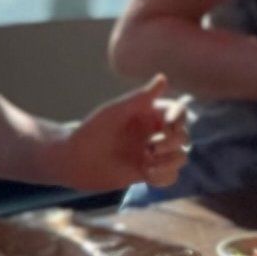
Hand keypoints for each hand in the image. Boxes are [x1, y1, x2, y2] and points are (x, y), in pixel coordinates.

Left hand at [56, 75, 190, 190]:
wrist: (73, 160)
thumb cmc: (91, 131)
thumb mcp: (115, 112)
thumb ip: (140, 98)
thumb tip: (163, 78)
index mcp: (149, 114)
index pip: (178, 112)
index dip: (178, 118)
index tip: (168, 125)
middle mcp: (154, 132)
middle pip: (183, 136)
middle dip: (173, 142)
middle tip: (151, 147)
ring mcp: (152, 153)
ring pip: (180, 157)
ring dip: (170, 162)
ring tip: (148, 164)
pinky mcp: (148, 172)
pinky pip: (170, 176)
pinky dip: (164, 177)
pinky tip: (147, 175)